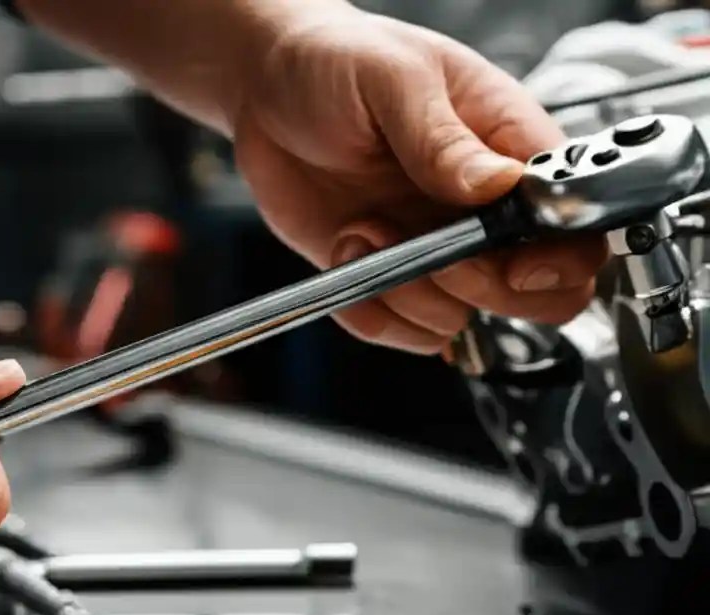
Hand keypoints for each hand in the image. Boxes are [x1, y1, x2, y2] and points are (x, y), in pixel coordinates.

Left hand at [231, 2, 607, 354]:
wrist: (265, 86)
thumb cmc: (338, 59)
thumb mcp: (394, 78)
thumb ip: (444, 138)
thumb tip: (497, 186)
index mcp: (508, 146)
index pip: (575, 218)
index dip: (561, 255)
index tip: (517, 259)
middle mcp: (481, 207)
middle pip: (539, 292)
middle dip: (487, 289)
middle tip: (439, 256)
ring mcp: (434, 245)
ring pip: (460, 318)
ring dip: (411, 294)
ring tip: (369, 232)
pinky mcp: (384, 271)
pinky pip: (398, 328)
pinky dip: (370, 308)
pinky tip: (348, 248)